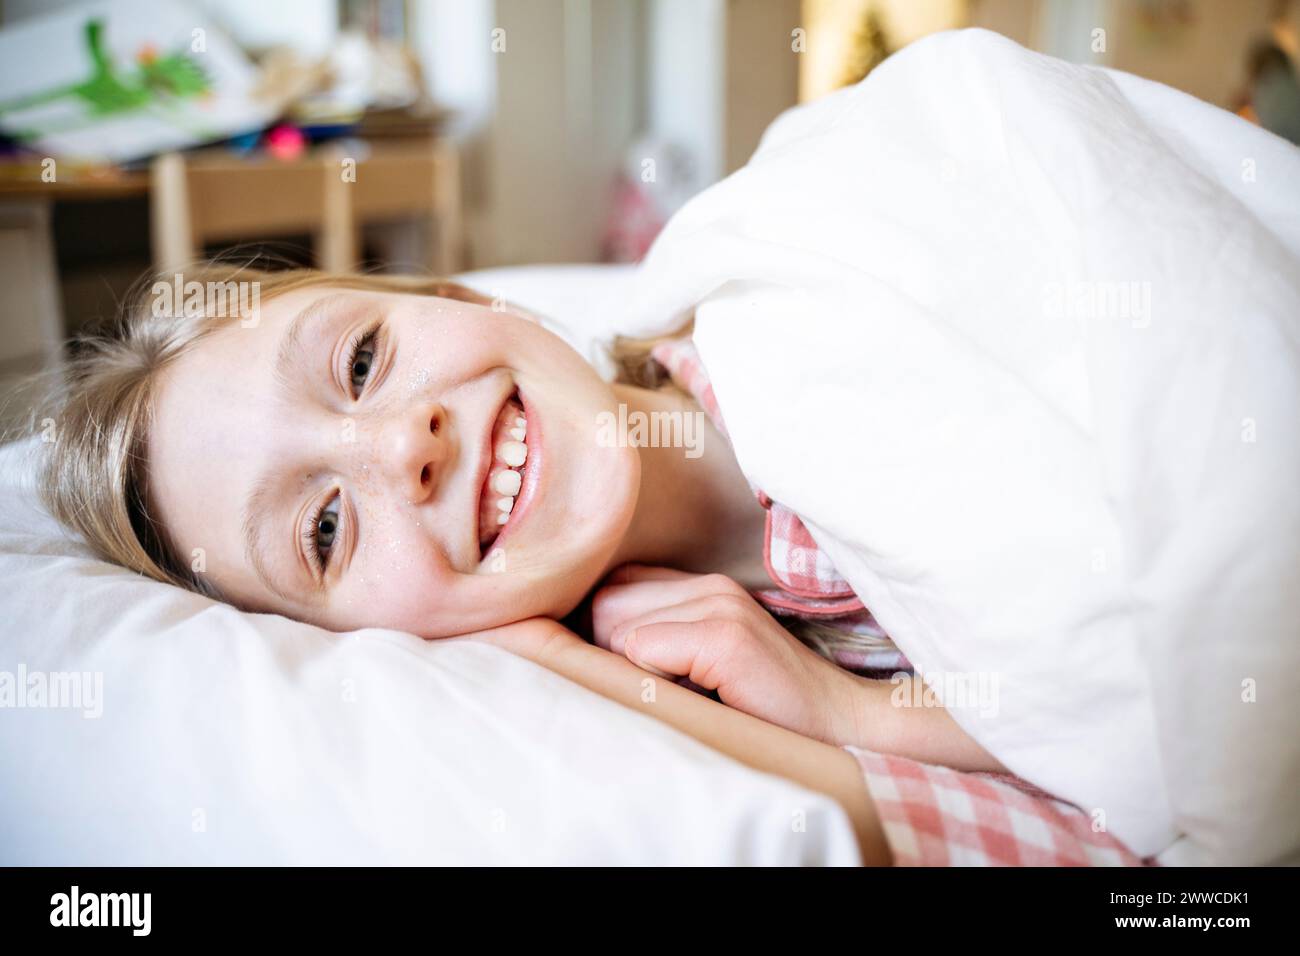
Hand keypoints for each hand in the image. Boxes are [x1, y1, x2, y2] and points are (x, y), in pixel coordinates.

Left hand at [590, 565, 864, 744]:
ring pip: (616, 628)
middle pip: (602, 606)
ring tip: (683, 694)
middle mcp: (708, 583)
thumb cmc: (762, 707)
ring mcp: (719, 604)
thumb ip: (652, 640)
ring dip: (633, 672)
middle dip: (611, 655)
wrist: (841, 727)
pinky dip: (654, 683)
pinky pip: (641, 651)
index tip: (624, 671)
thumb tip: (566, 647)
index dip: (603, 633)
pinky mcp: (726, 635)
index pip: (608, 587)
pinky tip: (697, 697)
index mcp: (699, 584)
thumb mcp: (700, 664)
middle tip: (660, 690)